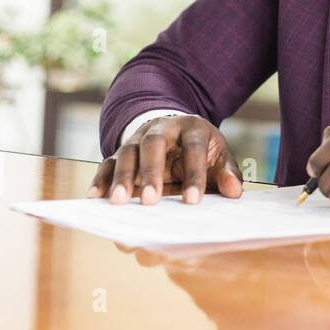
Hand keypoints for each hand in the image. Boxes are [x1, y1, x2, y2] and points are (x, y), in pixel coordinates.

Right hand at [88, 114, 243, 204]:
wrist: (177, 129)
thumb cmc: (201, 149)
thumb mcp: (219, 156)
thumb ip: (226, 173)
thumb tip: (234, 192)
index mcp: (192, 127)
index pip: (194, 148)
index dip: (194, 174)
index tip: (193, 201)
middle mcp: (162, 128)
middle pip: (153, 145)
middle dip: (151, 172)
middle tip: (150, 201)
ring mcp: (138, 138)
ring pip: (127, 152)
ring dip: (121, 177)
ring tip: (119, 202)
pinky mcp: (121, 151)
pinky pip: (107, 163)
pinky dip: (101, 178)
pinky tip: (95, 197)